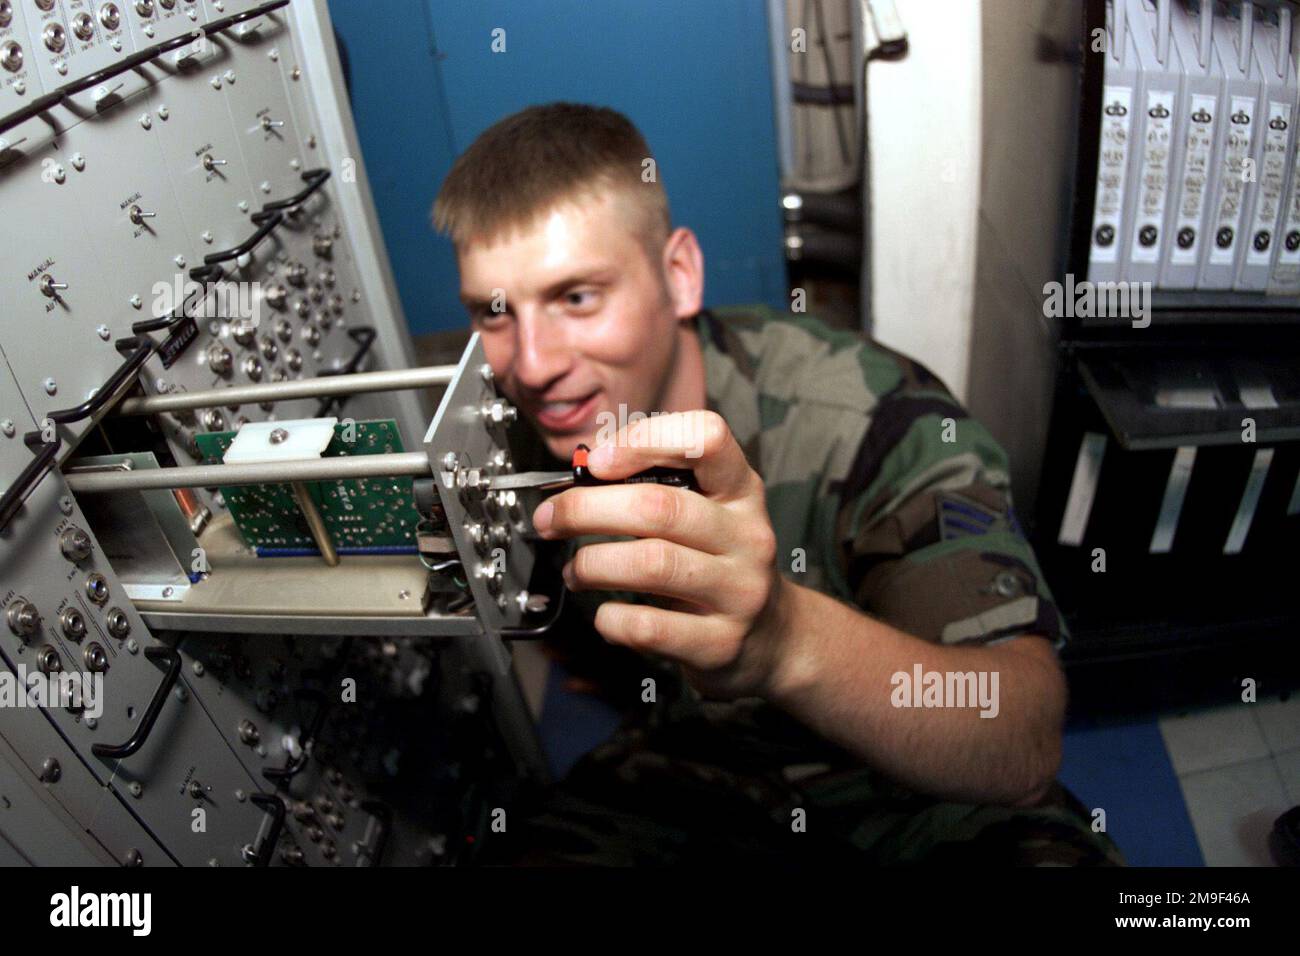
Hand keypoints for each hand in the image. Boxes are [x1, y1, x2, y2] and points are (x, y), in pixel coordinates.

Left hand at [531, 411, 789, 699]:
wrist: (773, 636)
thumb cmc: (722, 562)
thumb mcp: (709, 513)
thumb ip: (657, 488)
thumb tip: (581, 476)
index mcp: (741, 490)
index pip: (705, 438)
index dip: (644, 441)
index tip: (597, 461)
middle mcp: (747, 536)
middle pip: (658, 507)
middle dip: (587, 509)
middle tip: (551, 518)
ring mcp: (738, 591)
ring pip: (651, 564)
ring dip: (593, 564)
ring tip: (575, 570)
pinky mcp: (720, 642)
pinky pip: (649, 626)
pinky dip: (611, 619)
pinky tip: (604, 615)